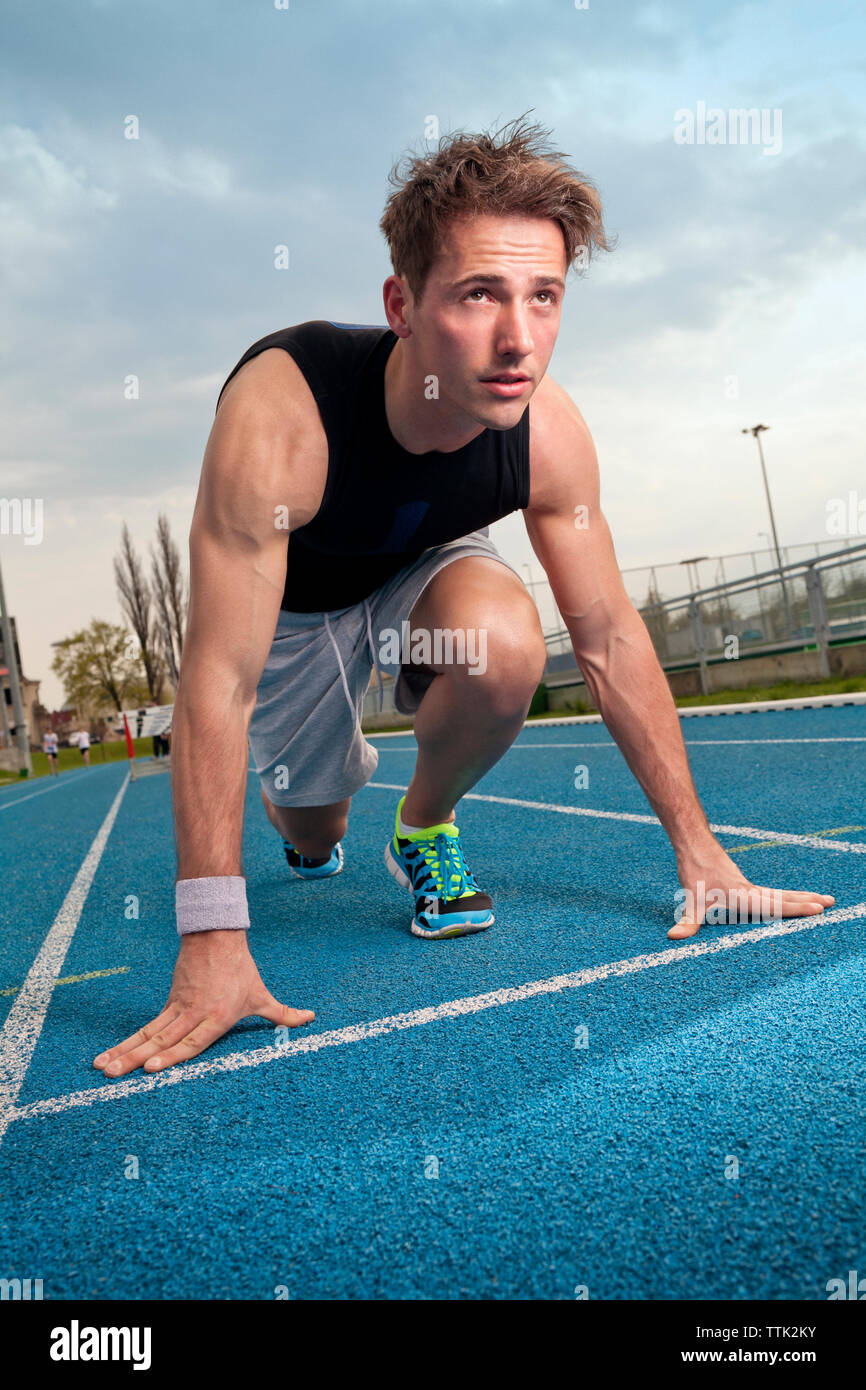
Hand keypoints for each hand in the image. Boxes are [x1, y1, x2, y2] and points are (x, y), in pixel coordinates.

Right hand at [93, 931, 313, 1076]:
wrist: (217, 935)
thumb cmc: (241, 970)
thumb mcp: (263, 995)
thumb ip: (284, 1014)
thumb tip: (312, 1019)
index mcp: (217, 1018)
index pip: (192, 1042)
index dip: (172, 1056)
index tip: (150, 1068)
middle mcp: (194, 1015)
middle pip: (161, 1041)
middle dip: (135, 1060)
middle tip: (111, 1075)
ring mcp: (178, 1009)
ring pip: (147, 1034)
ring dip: (123, 1051)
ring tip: (101, 1067)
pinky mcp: (169, 1003)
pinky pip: (146, 1027)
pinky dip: (127, 1041)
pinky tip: (108, 1054)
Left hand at [670, 844, 834, 940]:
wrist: (695, 845)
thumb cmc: (695, 873)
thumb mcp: (691, 901)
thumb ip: (687, 922)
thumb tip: (673, 937)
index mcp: (744, 897)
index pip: (776, 906)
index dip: (797, 908)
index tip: (818, 908)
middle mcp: (752, 891)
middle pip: (785, 897)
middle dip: (807, 901)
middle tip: (831, 902)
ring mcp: (750, 887)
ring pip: (781, 893)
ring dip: (801, 896)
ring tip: (822, 898)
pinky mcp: (746, 884)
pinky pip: (772, 892)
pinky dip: (787, 896)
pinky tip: (791, 898)